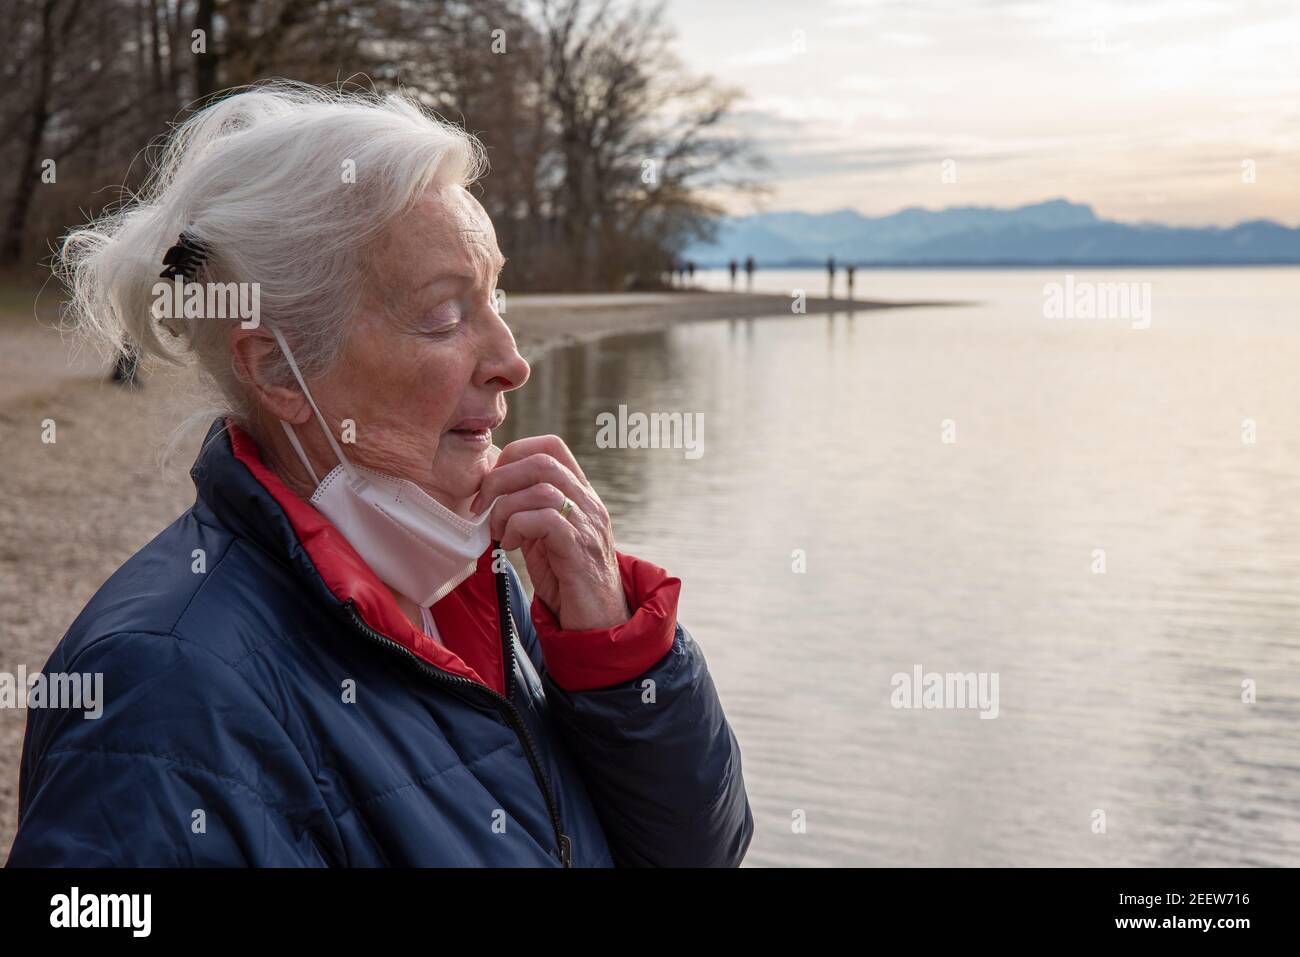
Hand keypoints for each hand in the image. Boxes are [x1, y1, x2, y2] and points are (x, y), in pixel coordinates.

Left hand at [471, 435, 629, 630]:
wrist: (600, 622)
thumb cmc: (568, 579)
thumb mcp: (546, 536)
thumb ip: (528, 511)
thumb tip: (491, 493)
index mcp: (580, 493)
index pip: (551, 446)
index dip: (514, 452)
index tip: (493, 482)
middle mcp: (588, 503)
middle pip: (541, 461)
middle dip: (500, 480)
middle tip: (482, 508)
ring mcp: (587, 525)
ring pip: (541, 488)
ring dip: (505, 509)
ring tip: (497, 532)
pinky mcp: (579, 550)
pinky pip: (545, 520)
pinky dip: (517, 528)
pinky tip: (510, 546)